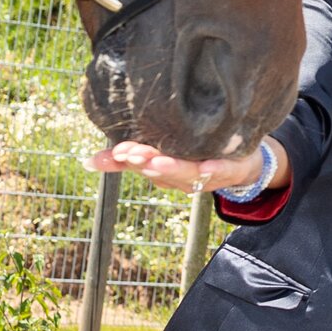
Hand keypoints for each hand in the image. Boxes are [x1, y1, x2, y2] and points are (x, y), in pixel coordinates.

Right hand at [87, 140, 260, 194]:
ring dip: (172, 168)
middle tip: (130, 153)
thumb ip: (126, 158)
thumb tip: (88, 162)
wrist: (243, 163)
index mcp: (161, 171)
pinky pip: (222, 171)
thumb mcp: (158, 155)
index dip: (125, 160)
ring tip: (157, 160)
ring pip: (186, 174)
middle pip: (159, 171)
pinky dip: (214, 170)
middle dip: (145, 162)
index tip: (114, 152)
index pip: (139, 164)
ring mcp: (204, 176)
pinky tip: (207, 166)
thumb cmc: (195, 155)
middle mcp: (180, 177)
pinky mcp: (230, 170)